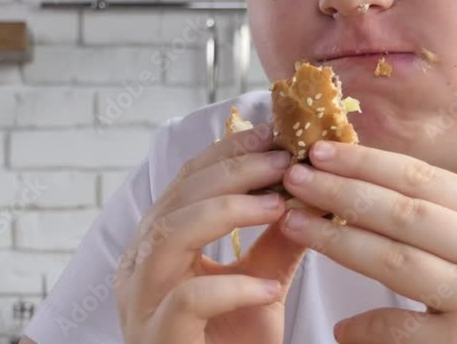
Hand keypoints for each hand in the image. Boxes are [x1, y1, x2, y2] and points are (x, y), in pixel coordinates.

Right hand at [115, 124, 307, 343]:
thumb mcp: (260, 285)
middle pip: (179, 195)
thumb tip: (315, 192)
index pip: (189, 179)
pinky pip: (187, 300)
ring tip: (279, 206)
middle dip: (236, 171)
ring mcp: (142, 303)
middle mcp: (141, 267)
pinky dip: (231, 287)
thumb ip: (279, 241)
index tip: (279, 133)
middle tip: (286, 161)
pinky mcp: (156, 339)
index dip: (232, 150)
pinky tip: (268, 286)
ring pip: (171, 234)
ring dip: (229, 212)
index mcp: (160, 244)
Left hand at [278, 141, 456, 343]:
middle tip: (295, 177)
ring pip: (396, 261)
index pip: (424, 178)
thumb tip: (365, 179)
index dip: (368, 162)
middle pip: (405, 212)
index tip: (321, 149)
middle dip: (343, 191)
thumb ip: (445, 217)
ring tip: (294, 223)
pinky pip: (401, 330)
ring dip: (337, 239)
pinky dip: (367, 327)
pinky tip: (341, 326)